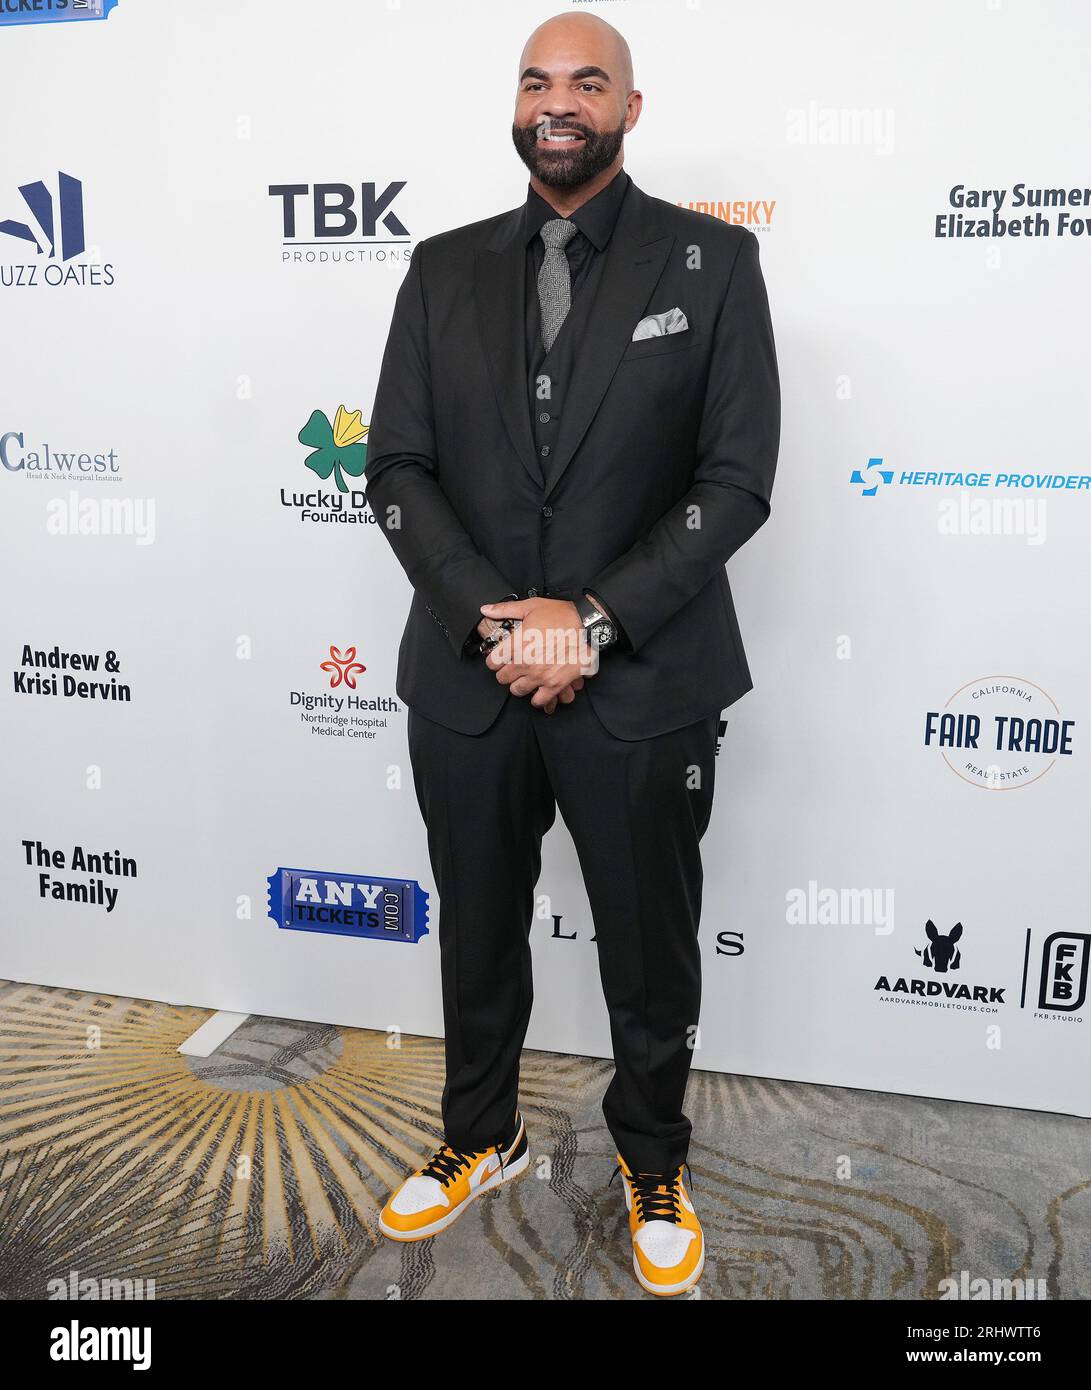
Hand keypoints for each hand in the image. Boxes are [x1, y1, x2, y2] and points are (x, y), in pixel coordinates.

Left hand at [480, 598, 597, 708]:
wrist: (587, 625)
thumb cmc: (561, 615)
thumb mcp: (531, 606)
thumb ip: (505, 609)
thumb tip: (486, 609)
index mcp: (517, 644)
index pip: (492, 662)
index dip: (494, 660)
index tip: (499, 659)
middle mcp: (525, 662)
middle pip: (502, 678)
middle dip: (505, 672)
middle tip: (513, 667)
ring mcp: (539, 675)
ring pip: (517, 690)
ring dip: (519, 685)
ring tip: (525, 678)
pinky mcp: (555, 684)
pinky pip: (538, 700)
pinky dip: (537, 697)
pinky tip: (538, 690)